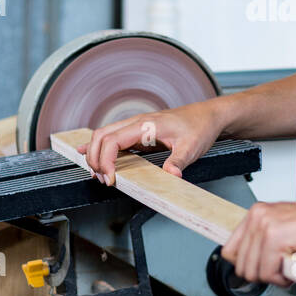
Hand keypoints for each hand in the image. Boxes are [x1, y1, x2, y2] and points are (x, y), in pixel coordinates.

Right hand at [84, 101, 222, 185]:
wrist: (208, 115)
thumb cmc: (200, 127)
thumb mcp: (192, 147)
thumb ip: (179, 161)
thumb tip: (172, 176)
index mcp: (146, 125)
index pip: (113, 140)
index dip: (106, 160)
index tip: (111, 179)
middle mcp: (137, 123)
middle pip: (101, 136)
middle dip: (95, 158)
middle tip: (102, 180)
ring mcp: (136, 126)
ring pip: (104, 135)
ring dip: (96, 153)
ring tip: (97, 174)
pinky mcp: (139, 132)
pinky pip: (113, 137)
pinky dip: (100, 146)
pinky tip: (87, 152)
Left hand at [220, 194, 295, 286]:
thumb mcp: (287, 230)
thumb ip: (267, 242)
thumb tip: (251, 266)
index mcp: (257, 213)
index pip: (231, 251)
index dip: (249, 267)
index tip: (265, 270)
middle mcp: (257, 216)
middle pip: (241, 266)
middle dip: (264, 275)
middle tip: (286, 268)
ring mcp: (265, 225)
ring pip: (254, 272)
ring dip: (276, 277)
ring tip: (294, 265)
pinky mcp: (276, 237)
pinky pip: (269, 273)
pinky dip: (285, 278)